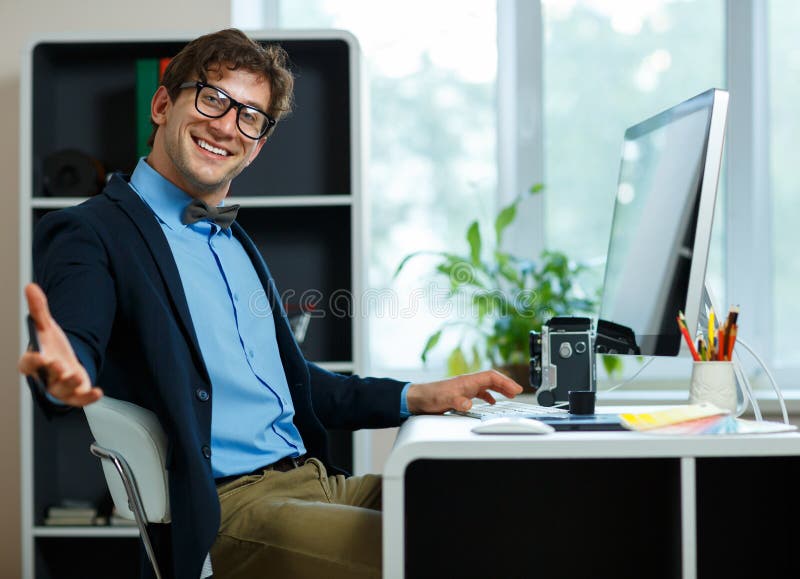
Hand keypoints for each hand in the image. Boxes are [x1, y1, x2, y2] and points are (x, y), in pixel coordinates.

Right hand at [18, 283, 102, 406]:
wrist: (64, 362)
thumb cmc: (50, 346)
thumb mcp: (46, 327)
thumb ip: (39, 310)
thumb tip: (30, 286)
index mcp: (34, 362)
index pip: (27, 364)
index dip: (33, 362)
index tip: (41, 356)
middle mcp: (44, 377)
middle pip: (45, 379)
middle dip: (53, 374)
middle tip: (61, 367)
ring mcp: (59, 388)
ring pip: (62, 390)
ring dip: (69, 384)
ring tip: (76, 375)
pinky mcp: (74, 394)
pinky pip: (79, 400)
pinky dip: (88, 398)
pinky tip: (98, 392)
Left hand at [406, 370, 523, 414]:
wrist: (417, 399)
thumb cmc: (429, 396)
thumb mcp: (445, 400)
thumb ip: (458, 402)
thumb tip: (469, 404)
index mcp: (467, 381)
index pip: (491, 376)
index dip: (505, 382)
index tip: (516, 389)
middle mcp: (467, 383)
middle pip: (491, 380)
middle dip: (506, 385)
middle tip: (518, 392)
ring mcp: (464, 388)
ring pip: (487, 386)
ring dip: (499, 390)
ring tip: (510, 396)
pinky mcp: (461, 395)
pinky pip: (479, 393)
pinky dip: (488, 396)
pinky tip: (491, 402)